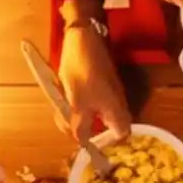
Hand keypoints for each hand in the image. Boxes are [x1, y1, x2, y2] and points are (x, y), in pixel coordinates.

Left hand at [58, 1, 130, 142]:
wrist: (82, 39)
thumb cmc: (81, 71)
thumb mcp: (77, 102)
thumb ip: (80, 125)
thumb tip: (82, 143)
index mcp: (115, 110)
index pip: (121, 135)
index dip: (108, 142)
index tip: (90, 142)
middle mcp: (117, 103)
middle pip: (105, 126)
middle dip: (84, 127)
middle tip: (65, 120)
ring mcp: (110, 93)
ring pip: (95, 113)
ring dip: (77, 113)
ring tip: (61, 104)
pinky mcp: (101, 84)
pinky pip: (91, 101)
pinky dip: (78, 102)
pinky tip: (64, 94)